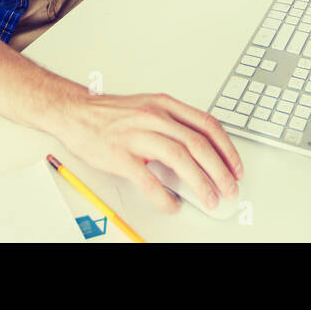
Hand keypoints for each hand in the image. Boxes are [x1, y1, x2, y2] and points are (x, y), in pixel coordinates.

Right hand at [54, 91, 243, 214]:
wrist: (75, 112)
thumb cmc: (111, 114)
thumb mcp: (148, 107)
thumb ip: (174, 124)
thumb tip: (201, 150)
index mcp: (164, 105)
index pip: (206, 124)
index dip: (227, 148)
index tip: (235, 166)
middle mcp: (154, 117)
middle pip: (198, 144)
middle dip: (220, 170)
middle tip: (229, 188)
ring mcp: (137, 135)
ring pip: (180, 159)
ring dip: (200, 182)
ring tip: (210, 198)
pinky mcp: (121, 155)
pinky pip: (148, 180)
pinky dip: (164, 196)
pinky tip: (172, 204)